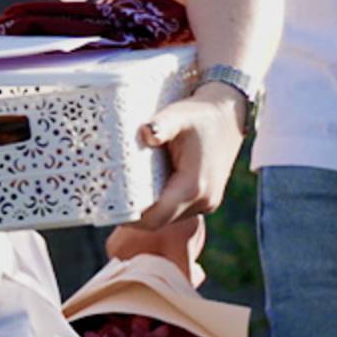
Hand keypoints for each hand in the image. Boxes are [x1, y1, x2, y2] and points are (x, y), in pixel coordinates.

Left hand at [109, 83, 248, 264]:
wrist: (229, 115)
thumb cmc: (200, 115)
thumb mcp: (179, 115)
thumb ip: (162, 125)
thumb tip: (145, 133)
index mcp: (194, 186)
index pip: (156, 218)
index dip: (131, 218)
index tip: (107, 208)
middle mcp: (203, 201)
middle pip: (161, 221)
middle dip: (136, 216)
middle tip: (110, 201)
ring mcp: (207, 203)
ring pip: (169, 218)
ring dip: (149, 211)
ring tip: (124, 194)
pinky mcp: (206, 199)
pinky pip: (177, 210)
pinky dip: (161, 204)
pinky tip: (145, 189)